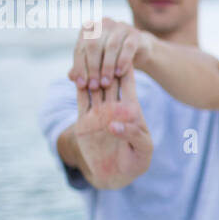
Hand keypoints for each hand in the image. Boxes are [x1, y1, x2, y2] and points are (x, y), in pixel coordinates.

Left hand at [68, 18, 152, 95]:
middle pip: (93, 46)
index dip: (79, 68)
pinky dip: (122, 61)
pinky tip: (119, 74)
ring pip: (110, 47)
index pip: (80, 49)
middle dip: (92, 68)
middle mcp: (103, 24)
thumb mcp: (97, 61)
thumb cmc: (112, 56)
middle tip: (94, 86)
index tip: (81, 85)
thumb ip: (84, 67)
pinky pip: (128, 48)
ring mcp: (120, 27)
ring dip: (107, 67)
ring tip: (106, 83)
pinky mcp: (135, 34)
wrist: (138, 50)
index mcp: (89, 29)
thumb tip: (71, 77)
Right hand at [73, 59, 152, 188]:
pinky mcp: (84, 121)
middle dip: (105, 63)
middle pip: (109, 79)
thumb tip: (113, 124)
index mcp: (131, 109)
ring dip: (90, 72)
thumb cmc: (136, 162)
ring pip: (93, 86)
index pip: (127, 83)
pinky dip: (78, 86)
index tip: (122, 49)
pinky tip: (75, 72)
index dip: (125, 67)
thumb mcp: (143, 149)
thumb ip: (133, 134)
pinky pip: (80, 99)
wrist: (116, 176)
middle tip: (101, 44)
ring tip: (86, 53)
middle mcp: (113, 107)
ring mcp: (98, 112)